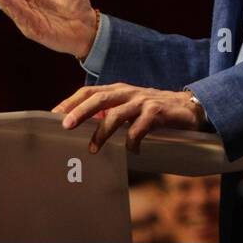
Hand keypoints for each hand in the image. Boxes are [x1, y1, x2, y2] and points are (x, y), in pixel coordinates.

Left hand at [52, 84, 207, 153]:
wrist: (188, 107)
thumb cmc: (154, 109)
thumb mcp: (130, 107)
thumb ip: (110, 113)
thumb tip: (84, 127)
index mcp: (118, 90)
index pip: (89, 91)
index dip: (71, 101)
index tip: (54, 114)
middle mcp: (128, 92)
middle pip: (99, 98)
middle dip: (80, 112)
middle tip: (66, 126)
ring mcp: (143, 101)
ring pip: (116, 114)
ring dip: (102, 132)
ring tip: (93, 149)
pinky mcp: (157, 112)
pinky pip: (139, 127)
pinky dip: (132, 141)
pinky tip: (131, 152)